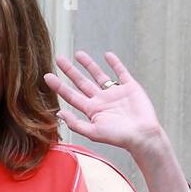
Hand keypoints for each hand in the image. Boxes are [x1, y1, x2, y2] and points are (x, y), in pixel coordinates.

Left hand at [43, 51, 164, 154]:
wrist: (143, 135)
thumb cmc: (119, 137)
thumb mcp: (93, 132)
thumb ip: (75, 123)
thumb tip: (59, 113)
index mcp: (92, 110)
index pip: (71, 95)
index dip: (59, 86)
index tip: (47, 75)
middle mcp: (101, 100)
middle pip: (82, 82)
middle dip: (70, 71)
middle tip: (59, 58)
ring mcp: (115, 93)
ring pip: (99, 75)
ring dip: (89, 64)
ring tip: (78, 54)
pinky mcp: (130, 87)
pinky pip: (121, 72)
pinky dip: (115, 63)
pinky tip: (107, 55)